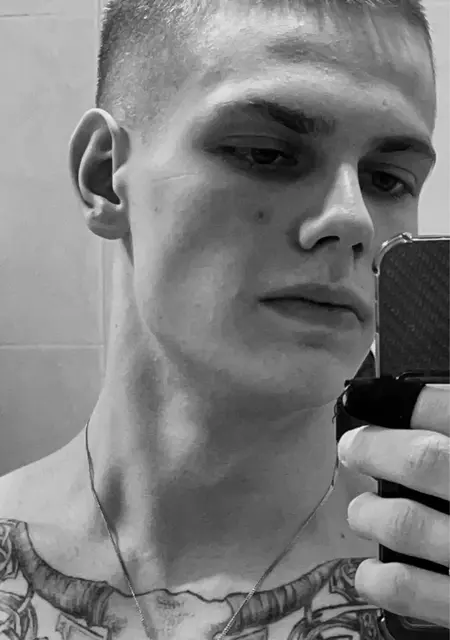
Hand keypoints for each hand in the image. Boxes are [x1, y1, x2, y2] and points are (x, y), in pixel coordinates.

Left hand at [337, 385, 449, 628]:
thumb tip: (430, 406)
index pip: (449, 408)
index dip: (403, 400)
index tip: (364, 397)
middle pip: (425, 460)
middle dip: (376, 449)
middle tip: (352, 448)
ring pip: (411, 523)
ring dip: (374, 513)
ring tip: (362, 510)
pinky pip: (417, 591)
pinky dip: (384, 580)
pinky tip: (370, 574)